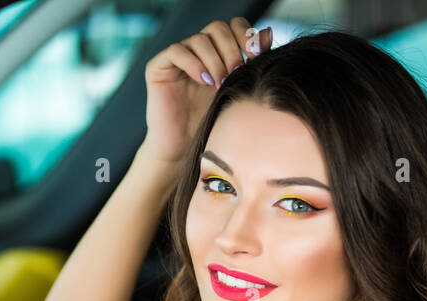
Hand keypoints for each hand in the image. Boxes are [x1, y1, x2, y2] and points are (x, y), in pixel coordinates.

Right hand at [140, 18, 272, 164]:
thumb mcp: (239, 89)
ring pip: (199, 39)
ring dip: (214, 60)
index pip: (233, 25)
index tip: (255, 54)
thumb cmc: (214, 124)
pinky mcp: (159, 67)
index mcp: (219, 52)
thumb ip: (252, 60)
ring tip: (220, 84)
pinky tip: (204, 81)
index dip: (245, 34)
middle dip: (231, 49)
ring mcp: (178, 57)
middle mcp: (198, 50)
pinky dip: (193, 63)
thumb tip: (268, 33)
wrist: (186, 149)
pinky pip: (176, 51)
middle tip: (236, 72)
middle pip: (218, 28)